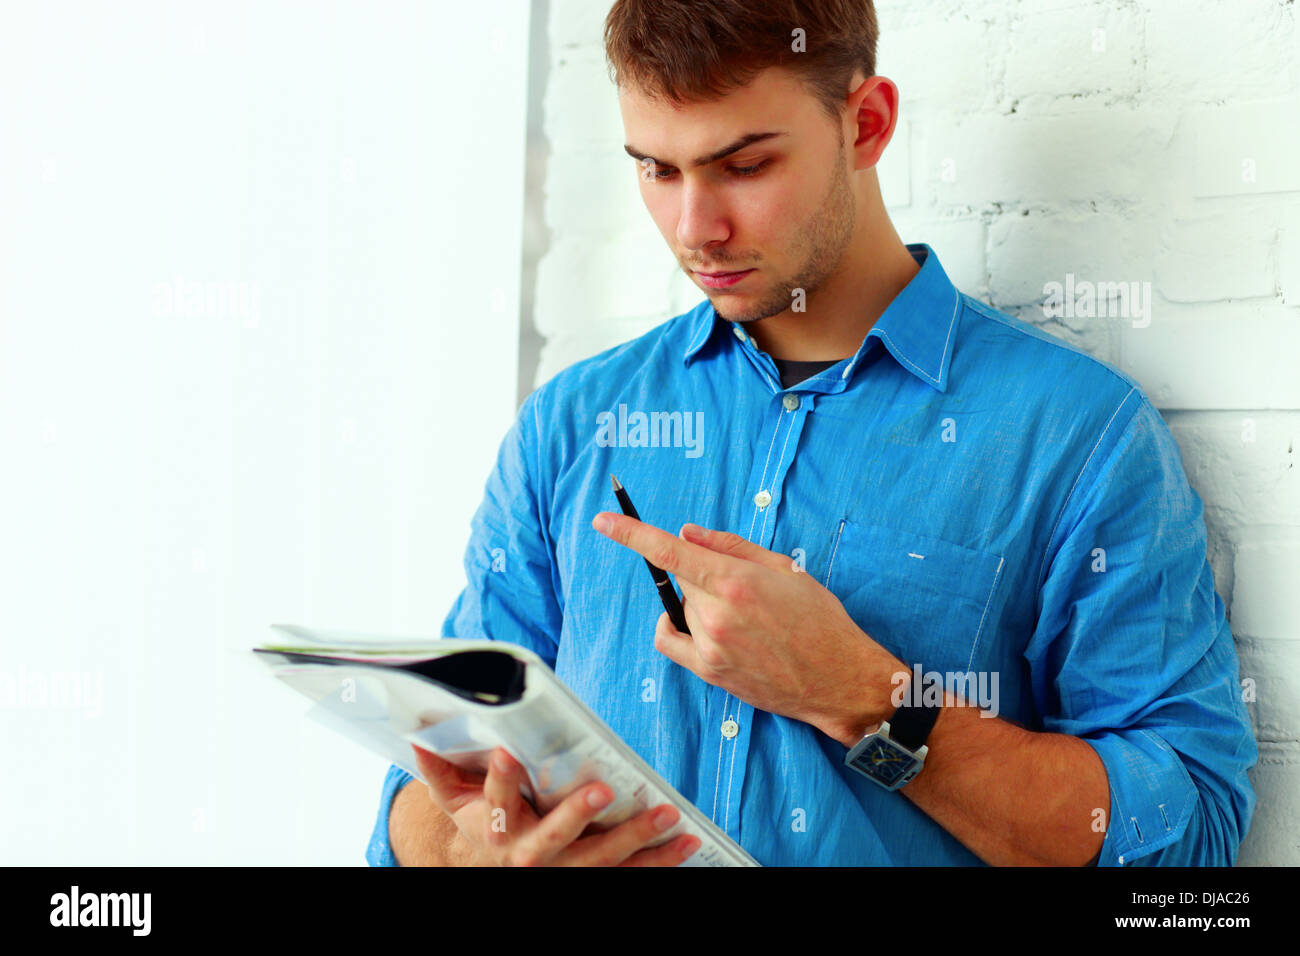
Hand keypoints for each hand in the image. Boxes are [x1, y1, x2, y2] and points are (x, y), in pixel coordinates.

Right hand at [412, 744, 702, 865]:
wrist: (492, 873)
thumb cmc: (481, 824)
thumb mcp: (453, 799)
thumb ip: (439, 767)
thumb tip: (416, 728)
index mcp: (495, 830)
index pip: (495, 803)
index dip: (500, 781)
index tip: (508, 753)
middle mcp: (528, 857)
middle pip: (552, 840)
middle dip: (575, 815)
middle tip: (601, 789)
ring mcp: (563, 874)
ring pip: (601, 862)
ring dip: (637, 840)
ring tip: (669, 815)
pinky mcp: (591, 882)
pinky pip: (628, 876)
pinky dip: (660, 862)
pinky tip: (687, 842)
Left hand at [592, 514, 906, 743]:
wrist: (839, 678)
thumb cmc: (819, 619)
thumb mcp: (784, 568)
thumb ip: (730, 546)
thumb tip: (687, 533)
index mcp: (736, 581)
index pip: (670, 551)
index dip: (631, 534)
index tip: (604, 521)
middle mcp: (717, 613)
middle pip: (684, 580)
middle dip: (705, 577)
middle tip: (745, 591)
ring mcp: (710, 646)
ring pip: (684, 608)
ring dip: (702, 605)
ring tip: (747, 620)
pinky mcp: (708, 671)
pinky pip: (672, 640)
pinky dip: (678, 627)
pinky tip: (705, 628)